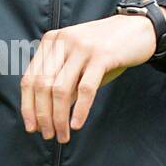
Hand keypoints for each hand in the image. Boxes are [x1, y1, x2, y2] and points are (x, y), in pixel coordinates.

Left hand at [20, 8, 165, 143]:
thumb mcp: (78, 62)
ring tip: (63, 135)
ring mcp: (81, 47)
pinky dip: (79, 110)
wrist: (138, 29)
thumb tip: (46, 116)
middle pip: (41, 86)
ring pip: (60, 89)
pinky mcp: (102, 55)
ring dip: (59, 118)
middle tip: (49, 136)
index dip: (28, 107)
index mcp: (51, 41)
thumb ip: (62, 83)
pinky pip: (85, 88)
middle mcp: (62, 41)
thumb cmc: (105, 50)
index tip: (32, 128)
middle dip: (43, 116)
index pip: (29, 79)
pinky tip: (77, 124)